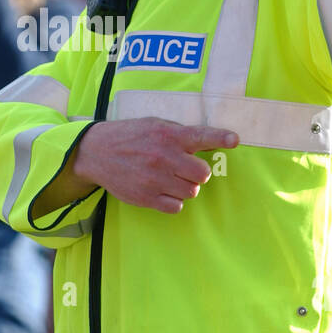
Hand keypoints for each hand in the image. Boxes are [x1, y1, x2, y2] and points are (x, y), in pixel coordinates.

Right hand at [73, 118, 237, 213]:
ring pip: (191, 192)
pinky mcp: (146, 197)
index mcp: (168, 135)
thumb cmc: (131, 136)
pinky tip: (163, 191)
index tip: (234, 140)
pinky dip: (173, 201)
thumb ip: (182, 134)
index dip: (221, 138)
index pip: (201, 136)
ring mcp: (155, 179)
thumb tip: (212, 142)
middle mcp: (163, 157)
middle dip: (197, 172)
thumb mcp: (156, 125)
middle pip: (202, 173)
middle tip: (184, 168)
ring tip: (170, 179)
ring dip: (185, 187)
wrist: (97, 152)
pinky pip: (176, 207)